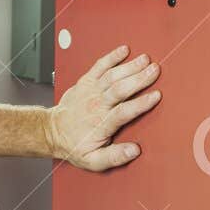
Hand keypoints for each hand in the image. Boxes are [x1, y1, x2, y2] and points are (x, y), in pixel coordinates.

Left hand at [48, 45, 160, 171]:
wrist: (53, 131)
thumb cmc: (75, 145)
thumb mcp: (93, 160)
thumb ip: (114, 157)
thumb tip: (134, 150)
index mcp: (100, 124)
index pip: (123, 112)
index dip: (140, 103)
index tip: (156, 96)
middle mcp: (96, 105)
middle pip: (119, 89)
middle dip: (138, 79)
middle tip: (155, 70)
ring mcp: (90, 91)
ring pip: (111, 76)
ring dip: (129, 66)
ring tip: (145, 59)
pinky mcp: (85, 82)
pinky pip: (98, 67)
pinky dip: (111, 57)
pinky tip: (124, 50)